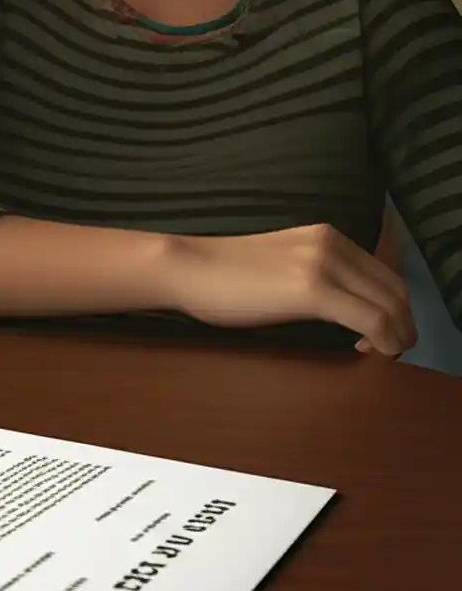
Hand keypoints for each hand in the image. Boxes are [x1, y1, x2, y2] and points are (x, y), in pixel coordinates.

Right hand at [165, 224, 416, 354]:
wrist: (187, 269)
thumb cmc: (220, 275)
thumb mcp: (279, 265)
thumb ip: (311, 274)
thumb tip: (337, 309)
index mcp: (326, 236)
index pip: (383, 272)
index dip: (393, 305)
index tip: (379, 331)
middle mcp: (333, 244)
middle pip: (395, 288)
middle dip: (403, 323)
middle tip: (391, 349)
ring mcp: (324, 264)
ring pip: (390, 304)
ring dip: (397, 334)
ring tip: (384, 354)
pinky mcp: (313, 289)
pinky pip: (371, 319)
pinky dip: (384, 340)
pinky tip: (371, 352)